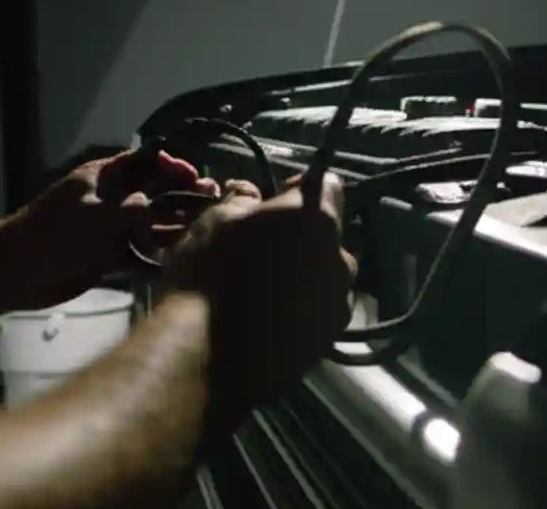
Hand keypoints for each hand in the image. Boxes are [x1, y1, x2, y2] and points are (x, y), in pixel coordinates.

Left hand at [0, 148, 217, 310]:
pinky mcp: (107, 256)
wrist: (15, 272)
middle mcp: (110, 200)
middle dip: (180, 198)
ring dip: (173, 228)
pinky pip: (138, 254)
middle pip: (152, 194)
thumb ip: (133, 209)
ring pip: (149, 225)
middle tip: (210, 205)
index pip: (144, 162)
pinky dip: (156, 258)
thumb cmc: (52, 235)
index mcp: (103, 178)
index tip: (194, 178)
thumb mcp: (97, 216)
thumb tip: (162, 204)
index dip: (171, 167)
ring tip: (202, 234)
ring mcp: (109, 228)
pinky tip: (178, 262)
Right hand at [166, 174, 354, 408]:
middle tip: (260, 253)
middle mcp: (342, 260)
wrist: (204, 360)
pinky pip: (318, 314)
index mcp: (318, 221)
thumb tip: (251, 194)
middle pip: (326, 237)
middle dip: (299, 240)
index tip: (270, 205)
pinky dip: (300, 312)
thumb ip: (243, 200)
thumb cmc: (209, 277)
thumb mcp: (215, 222)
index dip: (296, 191)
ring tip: (262, 294)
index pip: (327, 185)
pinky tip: (267, 323)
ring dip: (302, 278)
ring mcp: (339, 305)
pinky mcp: (329, 342)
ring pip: (324, 278)